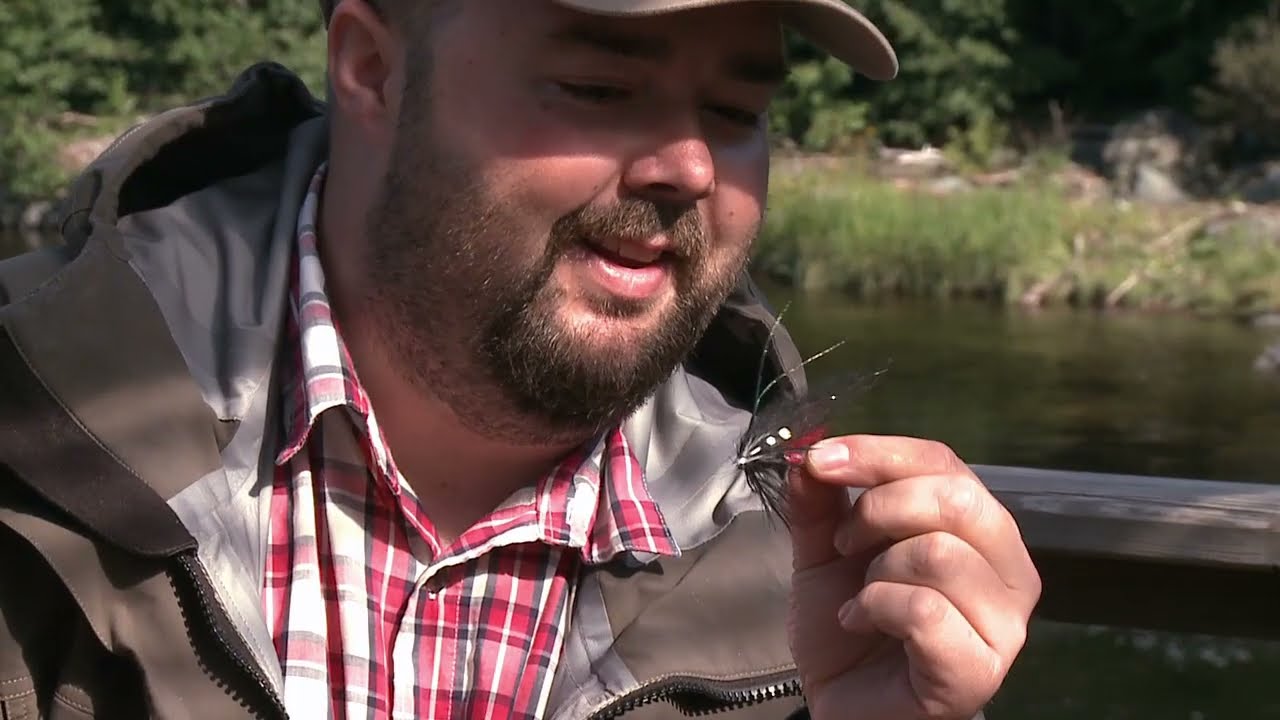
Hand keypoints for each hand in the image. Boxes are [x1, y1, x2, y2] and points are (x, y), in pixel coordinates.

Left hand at [786, 435, 1040, 719]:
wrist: (842, 701)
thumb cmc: (849, 626)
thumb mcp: (825, 549)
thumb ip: (820, 500)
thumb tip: (812, 451)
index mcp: (980, 529)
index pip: (944, 462)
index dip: (879, 453)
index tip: (822, 459)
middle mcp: (1008, 571)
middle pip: (957, 499)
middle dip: (881, 507)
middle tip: (843, 542)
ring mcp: (1002, 625)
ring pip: (941, 553)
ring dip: (877, 569)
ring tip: (860, 595)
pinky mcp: (979, 671)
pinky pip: (926, 610)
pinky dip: (876, 608)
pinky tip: (859, 621)